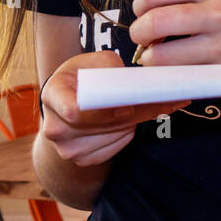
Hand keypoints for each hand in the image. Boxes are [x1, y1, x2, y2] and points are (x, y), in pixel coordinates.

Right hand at [40, 50, 189, 166]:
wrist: (66, 102)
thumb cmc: (82, 77)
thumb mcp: (95, 61)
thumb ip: (112, 68)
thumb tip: (136, 87)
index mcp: (53, 95)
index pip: (74, 110)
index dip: (104, 111)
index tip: (126, 107)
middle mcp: (55, 127)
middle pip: (104, 124)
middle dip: (137, 111)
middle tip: (168, 99)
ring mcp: (67, 148)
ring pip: (116, 134)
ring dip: (136, 120)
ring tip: (142, 104)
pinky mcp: (83, 159)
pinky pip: (117, 146)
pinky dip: (129, 132)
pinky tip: (128, 119)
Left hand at [128, 0, 220, 91]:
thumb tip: (143, 12)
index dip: (140, 6)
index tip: (144, 13)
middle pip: (154, 22)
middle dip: (139, 33)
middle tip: (144, 37)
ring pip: (162, 56)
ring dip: (151, 59)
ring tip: (159, 55)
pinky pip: (180, 76)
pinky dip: (170, 74)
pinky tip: (178, 67)